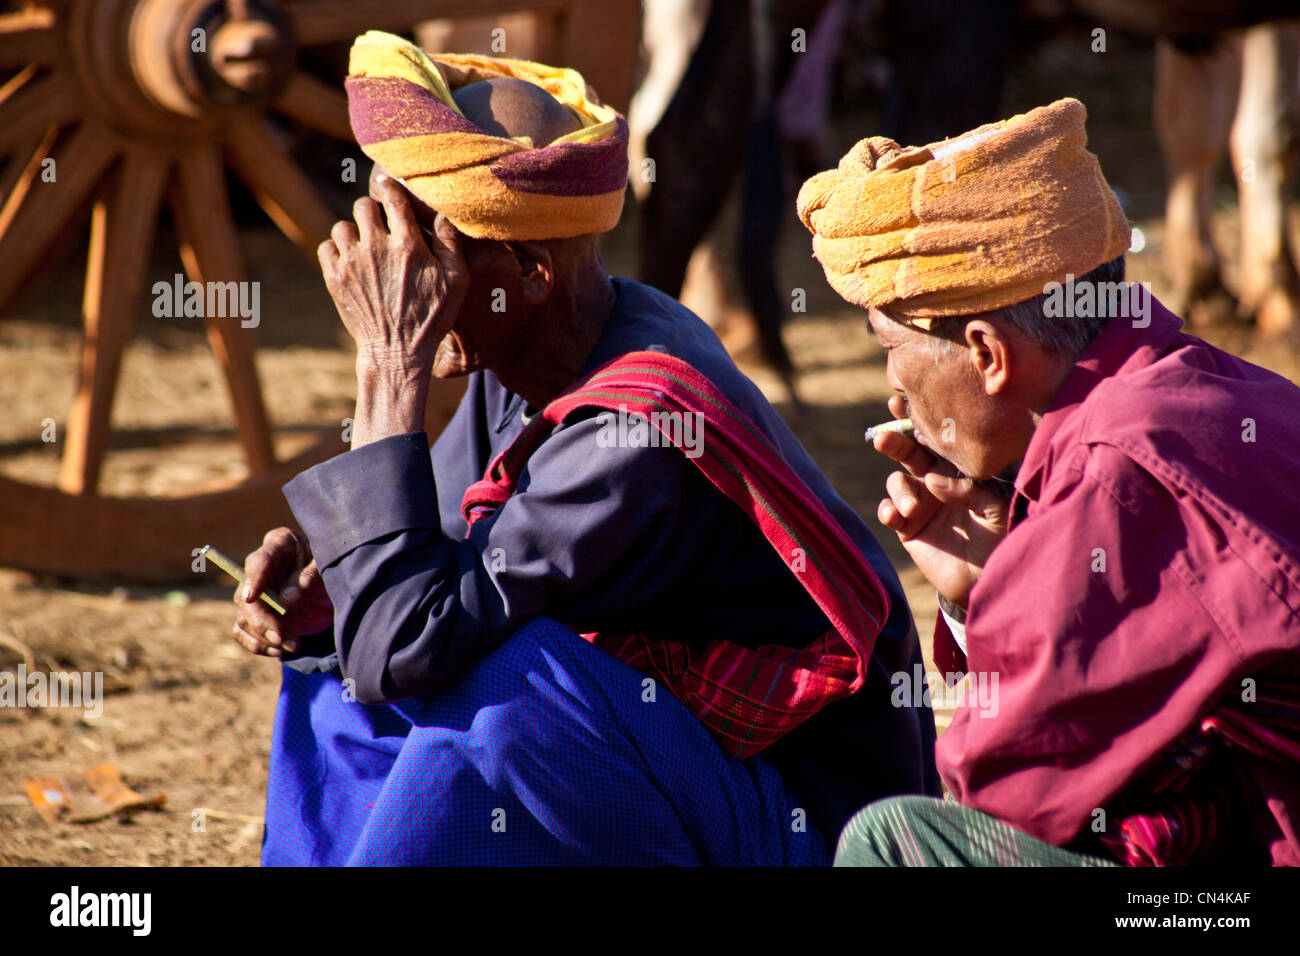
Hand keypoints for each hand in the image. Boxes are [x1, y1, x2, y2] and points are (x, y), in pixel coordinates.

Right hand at [231, 528, 332, 656]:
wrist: (337, 585)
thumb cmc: (333, 566)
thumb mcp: (327, 566)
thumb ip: (309, 577)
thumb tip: (286, 598)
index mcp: (280, 544)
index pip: (259, 561)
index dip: (254, 579)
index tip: (251, 598)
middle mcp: (262, 569)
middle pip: (245, 596)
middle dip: (260, 620)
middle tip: (279, 637)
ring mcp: (258, 593)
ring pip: (243, 617)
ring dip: (263, 636)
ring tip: (293, 644)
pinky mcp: (259, 614)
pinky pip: (244, 631)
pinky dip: (258, 645)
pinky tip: (280, 650)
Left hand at [318, 177, 468, 445]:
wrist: (396, 353)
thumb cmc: (431, 318)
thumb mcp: (456, 282)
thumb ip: (451, 243)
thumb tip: (444, 212)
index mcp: (408, 245)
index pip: (393, 197)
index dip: (391, 188)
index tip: (391, 189)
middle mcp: (376, 248)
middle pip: (363, 205)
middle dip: (373, 211)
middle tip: (381, 225)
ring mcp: (352, 263)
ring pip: (343, 225)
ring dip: (354, 232)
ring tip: (366, 246)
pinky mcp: (335, 278)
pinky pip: (327, 246)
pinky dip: (337, 250)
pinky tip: (352, 261)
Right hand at [873, 396, 1008, 608]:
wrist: (989, 578)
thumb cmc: (1001, 538)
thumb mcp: (995, 509)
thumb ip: (967, 490)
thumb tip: (930, 482)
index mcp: (959, 469)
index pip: (936, 439)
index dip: (918, 420)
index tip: (900, 402)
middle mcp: (935, 481)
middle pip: (909, 453)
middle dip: (894, 442)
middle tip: (883, 438)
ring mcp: (919, 503)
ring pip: (897, 481)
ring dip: (899, 490)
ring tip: (912, 508)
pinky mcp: (907, 528)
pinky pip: (889, 512)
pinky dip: (889, 510)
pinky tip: (896, 516)